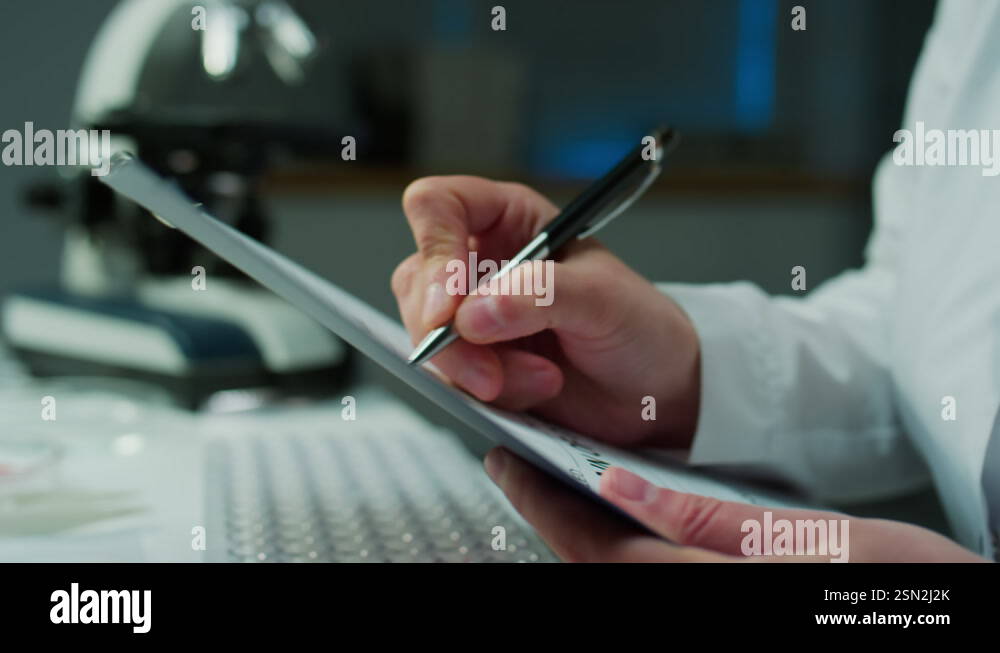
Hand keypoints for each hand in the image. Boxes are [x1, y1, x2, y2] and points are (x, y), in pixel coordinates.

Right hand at [392, 176, 700, 446]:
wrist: (657, 393)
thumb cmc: (641, 327)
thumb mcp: (602, 299)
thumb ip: (539, 294)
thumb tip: (473, 312)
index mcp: (510, 220)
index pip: (437, 207)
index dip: (434, 251)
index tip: (451, 308)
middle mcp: (483, 263)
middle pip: (418, 281)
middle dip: (451, 336)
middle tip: (493, 370)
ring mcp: (474, 315)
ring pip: (427, 336)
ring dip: (476, 370)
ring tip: (541, 379)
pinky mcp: (476, 361)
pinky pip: (450, 376)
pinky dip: (490, 392)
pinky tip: (536, 390)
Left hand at [484, 448, 986, 561]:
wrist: (939, 610)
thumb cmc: (903, 586)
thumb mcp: (818, 543)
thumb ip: (712, 522)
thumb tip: (624, 488)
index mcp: (704, 589)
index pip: (595, 549)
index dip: (541, 505)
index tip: (504, 464)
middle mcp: (696, 604)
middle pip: (596, 565)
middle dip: (550, 517)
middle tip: (516, 470)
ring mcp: (707, 604)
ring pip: (617, 573)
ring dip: (579, 532)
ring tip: (555, 485)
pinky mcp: (722, 598)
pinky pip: (649, 575)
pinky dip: (618, 546)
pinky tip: (619, 519)